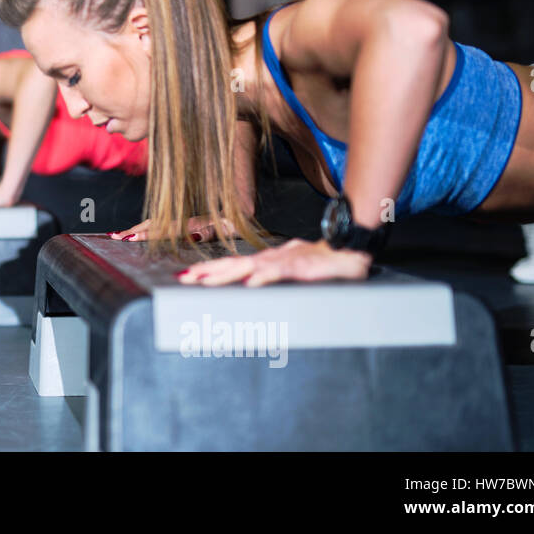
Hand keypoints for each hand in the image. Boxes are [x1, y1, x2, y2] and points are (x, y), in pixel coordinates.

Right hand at [108, 215, 233, 242]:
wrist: (245, 205)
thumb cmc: (238, 219)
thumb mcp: (227, 226)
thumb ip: (210, 230)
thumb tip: (194, 235)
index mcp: (193, 225)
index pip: (163, 230)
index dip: (146, 235)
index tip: (128, 238)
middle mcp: (186, 222)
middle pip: (155, 225)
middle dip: (134, 232)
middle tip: (114, 237)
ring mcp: (187, 222)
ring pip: (157, 224)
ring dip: (137, 230)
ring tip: (119, 235)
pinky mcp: (190, 224)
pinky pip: (164, 225)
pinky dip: (148, 229)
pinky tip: (139, 232)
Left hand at [176, 238, 372, 286]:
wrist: (349, 249)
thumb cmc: (321, 261)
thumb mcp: (290, 269)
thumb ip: (270, 274)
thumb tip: (249, 282)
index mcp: (266, 261)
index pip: (233, 264)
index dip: (209, 270)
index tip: (187, 275)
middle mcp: (270, 259)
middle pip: (233, 264)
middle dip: (207, 272)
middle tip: (184, 278)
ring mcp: (284, 261)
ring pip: (250, 267)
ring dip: (226, 274)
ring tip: (204, 280)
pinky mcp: (301, 267)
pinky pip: (279, 272)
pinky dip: (263, 277)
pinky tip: (249, 283)